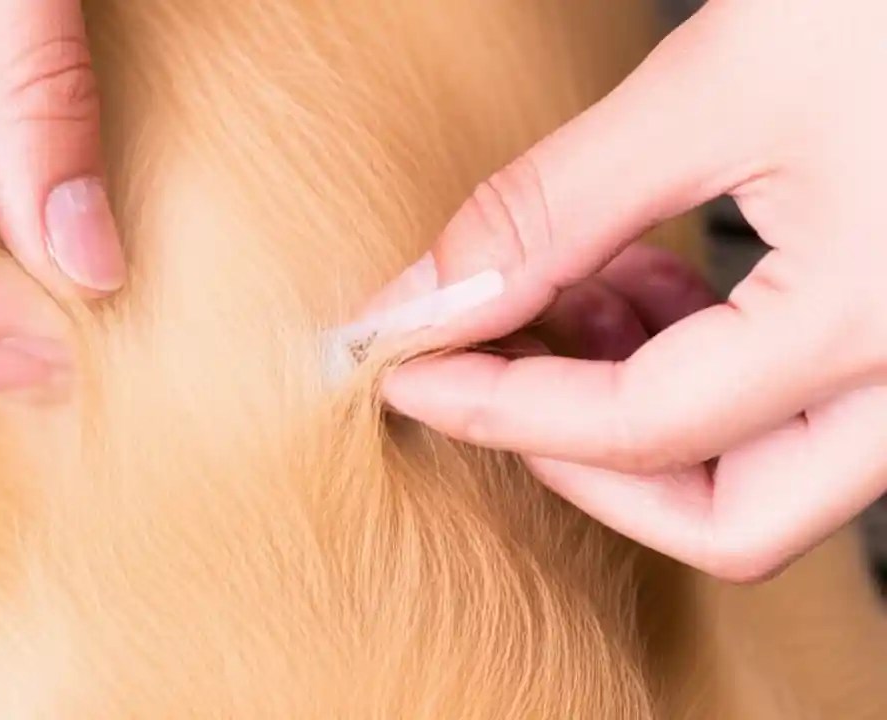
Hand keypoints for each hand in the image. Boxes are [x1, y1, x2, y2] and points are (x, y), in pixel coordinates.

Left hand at [359, 0, 886, 581]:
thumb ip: (558, 206)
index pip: (638, 428)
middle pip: (725, 517)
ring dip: (633, 415)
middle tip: (487, 376)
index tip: (402, 363)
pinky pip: (799, 411)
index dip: (496, 406)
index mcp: (873, 323)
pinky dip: (697, 370)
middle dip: (580, 462)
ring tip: (562, 303)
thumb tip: (426, 299)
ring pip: (765, 478)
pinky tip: (639, 282)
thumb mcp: (719, 82)